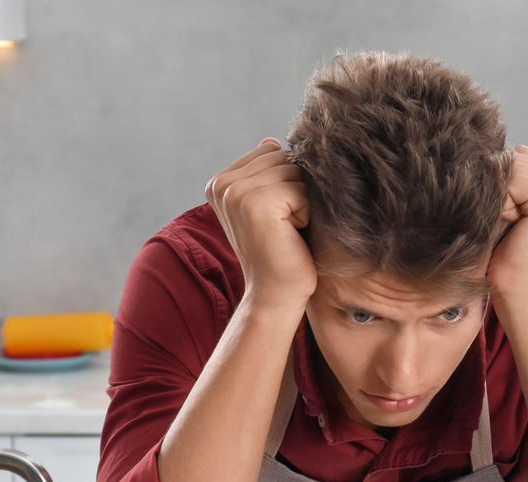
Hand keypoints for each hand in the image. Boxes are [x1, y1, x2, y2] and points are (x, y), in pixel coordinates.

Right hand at [205, 139, 315, 310]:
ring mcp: (236, 192)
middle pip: (285, 157)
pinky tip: (292, 235)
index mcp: (220, 182)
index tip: (276, 217)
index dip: (287, 182)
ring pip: (295, 170)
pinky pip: (301, 189)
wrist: (275, 296)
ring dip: (303, 201)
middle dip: (297, 189)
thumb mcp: (270, 208)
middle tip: (285, 227)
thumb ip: (267, 173)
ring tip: (288, 230)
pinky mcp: (255, 202)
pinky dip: (307, 213)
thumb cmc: (281, 253)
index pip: (271, 152)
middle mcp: (222, 184)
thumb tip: (271, 139)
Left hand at [486, 146, 527, 308]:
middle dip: (497, 188)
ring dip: (497, 196)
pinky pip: (510, 179)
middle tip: (506, 225)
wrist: (517, 293)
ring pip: (510, 167)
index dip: (499, 184)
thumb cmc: (506, 255)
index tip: (505, 218)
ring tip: (507, 226)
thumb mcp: (508, 207)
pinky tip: (508, 225)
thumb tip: (484, 145)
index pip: (518, 157)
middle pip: (514, 157)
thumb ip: (508, 176)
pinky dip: (499, 202)